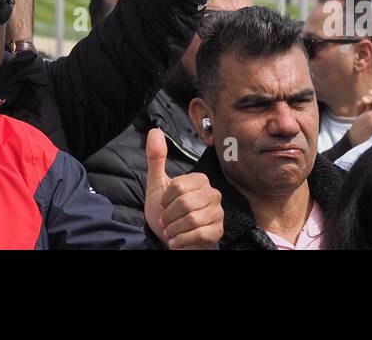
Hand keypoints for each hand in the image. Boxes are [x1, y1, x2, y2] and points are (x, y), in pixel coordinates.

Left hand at [143, 128, 222, 249]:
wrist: (172, 238)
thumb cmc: (165, 210)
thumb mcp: (157, 184)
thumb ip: (156, 158)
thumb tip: (154, 131)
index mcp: (200, 179)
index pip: (179, 187)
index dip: (165, 200)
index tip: (163, 206)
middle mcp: (213, 194)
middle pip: (185, 203)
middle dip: (168, 216)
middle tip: (164, 222)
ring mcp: (218, 213)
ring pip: (192, 220)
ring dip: (174, 229)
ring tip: (170, 231)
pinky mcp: (218, 231)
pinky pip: (199, 234)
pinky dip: (181, 240)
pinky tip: (175, 241)